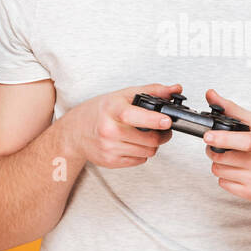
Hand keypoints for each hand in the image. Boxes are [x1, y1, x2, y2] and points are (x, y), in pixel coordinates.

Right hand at [63, 82, 177, 168]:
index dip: (154, 120)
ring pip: (147, 152)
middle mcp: (109, 130)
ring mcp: (109, 148)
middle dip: (162, 135)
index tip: (167, 121)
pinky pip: (139, 160)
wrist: (75, 131)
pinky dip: (142, 153)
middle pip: (149, 139)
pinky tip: (134, 143)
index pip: (134, 116)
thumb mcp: (123, 95)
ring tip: (147, 135)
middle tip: (164, 128)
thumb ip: (152, 91)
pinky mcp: (110, 161)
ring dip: (153, 145)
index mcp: (112, 110)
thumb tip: (175, 89)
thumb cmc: (100, 111)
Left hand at [201, 88, 250, 201]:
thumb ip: (232, 110)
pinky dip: (224, 176)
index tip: (207, 136)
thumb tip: (210, 94)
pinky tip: (236, 170)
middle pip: (223, 157)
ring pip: (219, 171)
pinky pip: (223, 184)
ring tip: (229, 158)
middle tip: (216, 145)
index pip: (245, 141)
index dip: (223, 138)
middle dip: (213, 150)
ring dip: (218, 163)